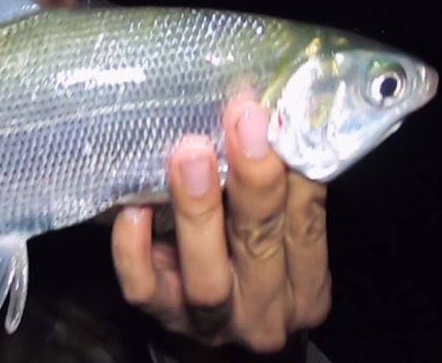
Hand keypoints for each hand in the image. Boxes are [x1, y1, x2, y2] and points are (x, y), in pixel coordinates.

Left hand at [111, 92, 331, 353]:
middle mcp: (264, 310)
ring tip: (190, 155)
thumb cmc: (248, 264)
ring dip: (199, 212)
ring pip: (206, 276)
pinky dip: (135, 249)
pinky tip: (134, 207)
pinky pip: (144, 288)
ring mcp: (211, 321)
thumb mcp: (279, 235)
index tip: (279, 115)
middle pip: (261, 245)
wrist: (213, 330)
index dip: (294, 168)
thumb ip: (280, 188)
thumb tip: (271, 111)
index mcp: (305, 285)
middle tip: (241, 121)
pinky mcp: (161, 318)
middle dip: (253, 181)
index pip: (307, 224)